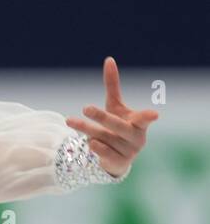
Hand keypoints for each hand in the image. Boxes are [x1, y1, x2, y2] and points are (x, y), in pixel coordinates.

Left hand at [64, 56, 158, 178]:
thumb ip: (113, 86)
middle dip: (101, 116)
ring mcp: (128, 152)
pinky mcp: (119, 163)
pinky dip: (95, 147)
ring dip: (87, 130)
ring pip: (103, 138)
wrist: (117, 157)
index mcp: (138, 123)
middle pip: (116, 126)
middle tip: (85, 106)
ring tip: (70, 121)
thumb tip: (109, 59)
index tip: (154, 115)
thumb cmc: (118, 125)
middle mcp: (136, 137)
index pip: (144, 119)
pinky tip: (90, 143)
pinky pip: (103, 154)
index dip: (147, 117)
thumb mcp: (115, 106)